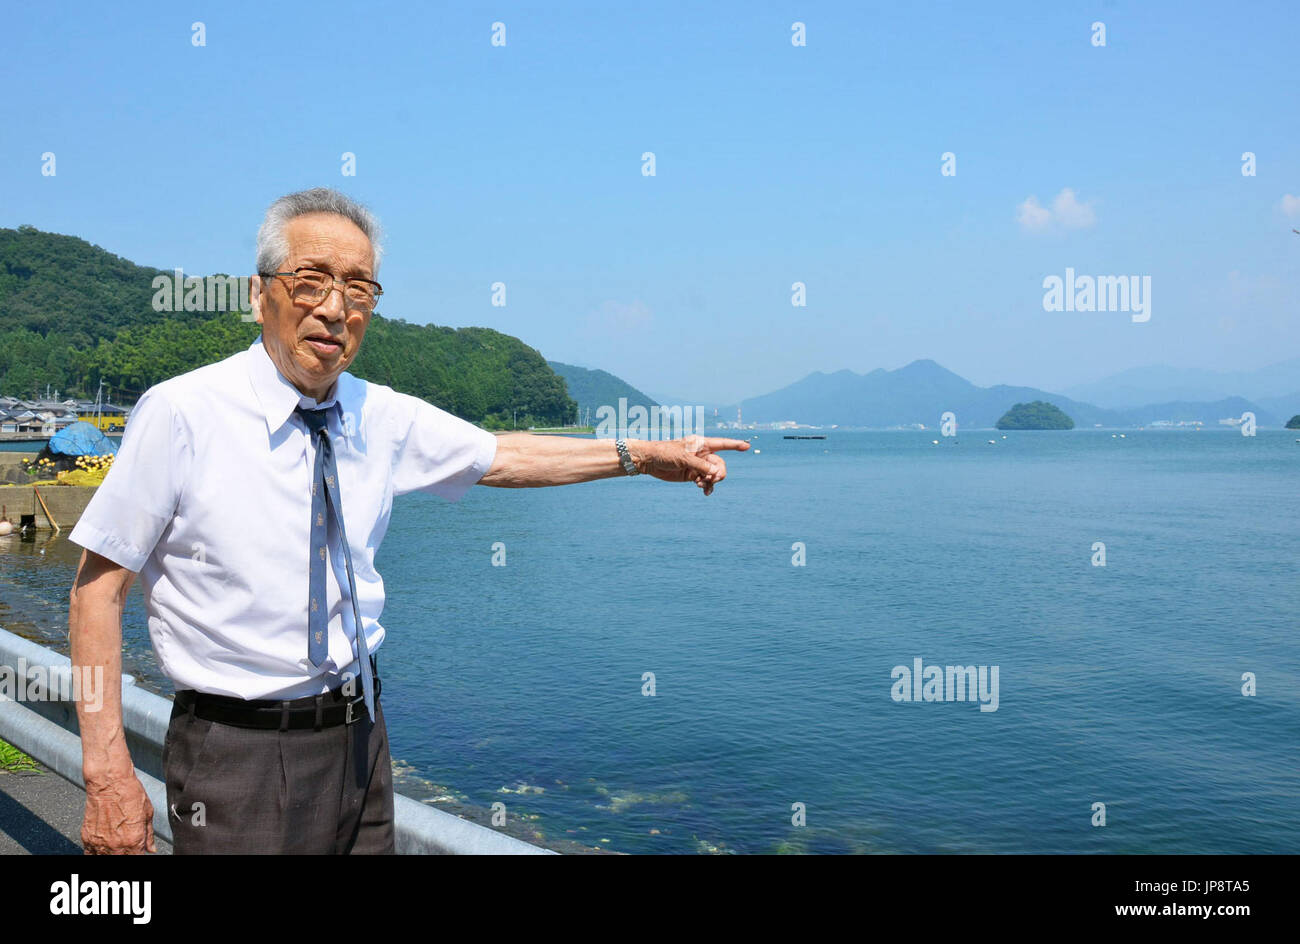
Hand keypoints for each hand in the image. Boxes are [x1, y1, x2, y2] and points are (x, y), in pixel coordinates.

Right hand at [83, 770, 155, 853]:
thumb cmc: (130, 793)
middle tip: (129, 848)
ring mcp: (100, 843)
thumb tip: (151, 849)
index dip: (139, 855)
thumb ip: (149, 835)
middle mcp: (116, 845)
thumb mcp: (148, 813)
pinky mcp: (87, 838)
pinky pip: (89, 855)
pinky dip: (96, 854)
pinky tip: (103, 850)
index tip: (139, 852)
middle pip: (121, 860)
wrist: (109, 783)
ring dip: (112, 855)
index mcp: (134, 840)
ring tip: (116, 849)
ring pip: (105, 859)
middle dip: (127, 855)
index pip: (137, 859)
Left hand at [633, 435, 750, 494]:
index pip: (722, 444)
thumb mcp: (684, 459)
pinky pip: (705, 482)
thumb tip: (716, 474)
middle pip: (720, 465)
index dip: (736, 445)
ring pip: (713, 475)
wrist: (649, 461)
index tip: (747, 446)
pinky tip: (704, 492)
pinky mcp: (692, 475)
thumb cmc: (665, 453)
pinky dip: (707, 486)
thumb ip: (701, 466)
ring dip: (711, 481)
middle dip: (718, 473)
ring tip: (701, 485)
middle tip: (711, 479)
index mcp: (701, 444)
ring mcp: (697, 465)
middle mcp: (702, 454)